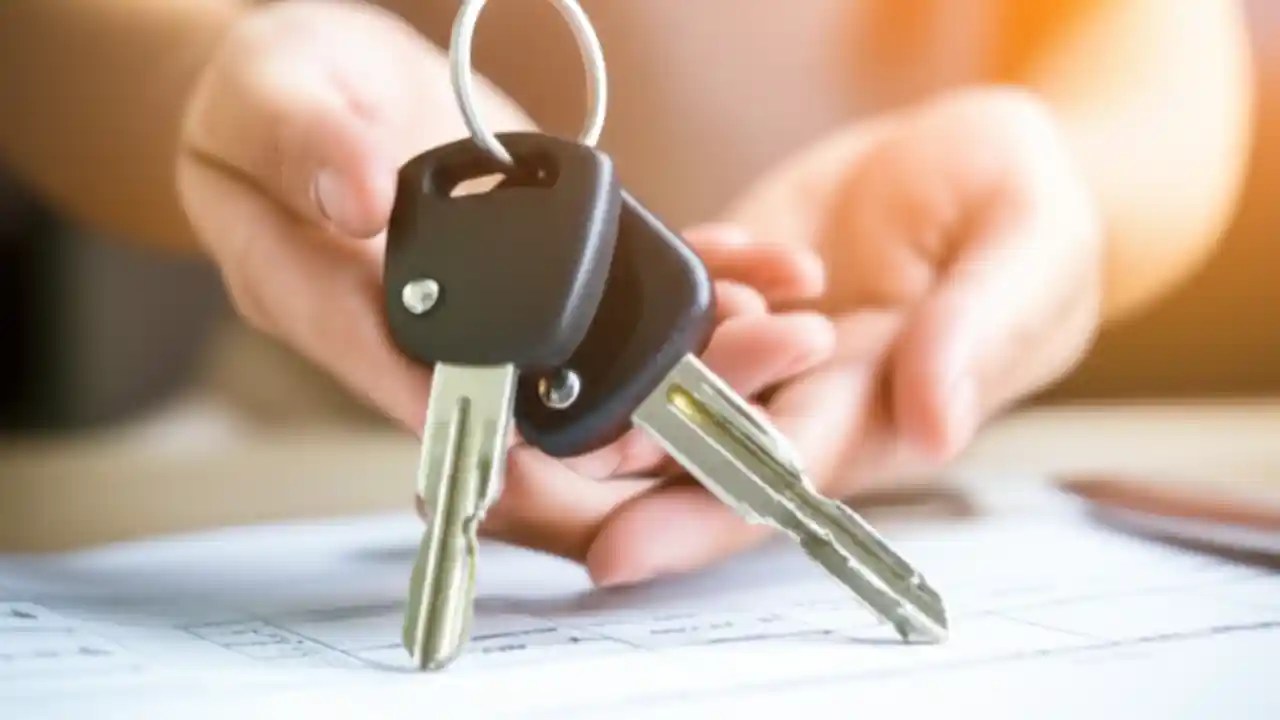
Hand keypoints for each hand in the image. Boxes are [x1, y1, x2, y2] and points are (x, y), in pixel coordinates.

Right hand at [176, 2, 836, 562]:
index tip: (567, 443)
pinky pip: (626, 291)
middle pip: (536, 407)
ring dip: (695, 359)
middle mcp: (430, 332)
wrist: (313, 87)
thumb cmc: (265, 99)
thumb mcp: (263, 100)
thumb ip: (304, 148)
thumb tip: (359, 199)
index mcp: (340, 311)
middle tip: (731, 392)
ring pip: (600, 362)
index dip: (490, 425)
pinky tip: (768, 270)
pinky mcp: (549, 263)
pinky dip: (701, 280)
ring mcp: (499, 305)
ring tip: (784, 333)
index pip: (415, 390)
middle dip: (638, 417)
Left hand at [579, 88, 1104, 584]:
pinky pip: (670, 292)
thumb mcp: (1029, 254)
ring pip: (667, 377)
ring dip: (605, 385)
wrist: (975, 155)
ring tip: (527, 390)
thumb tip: (934, 422)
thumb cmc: (1028, 213)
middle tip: (513, 486)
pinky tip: (645, 267)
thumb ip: (978, 332)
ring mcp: (760, 337)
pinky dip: (647, 284)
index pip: (782, 478)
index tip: (618, 549)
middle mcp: (806, 390)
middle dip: (607, 474)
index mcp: (879, 409)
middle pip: (698, 451)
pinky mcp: (729, 282)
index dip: (701, 512)